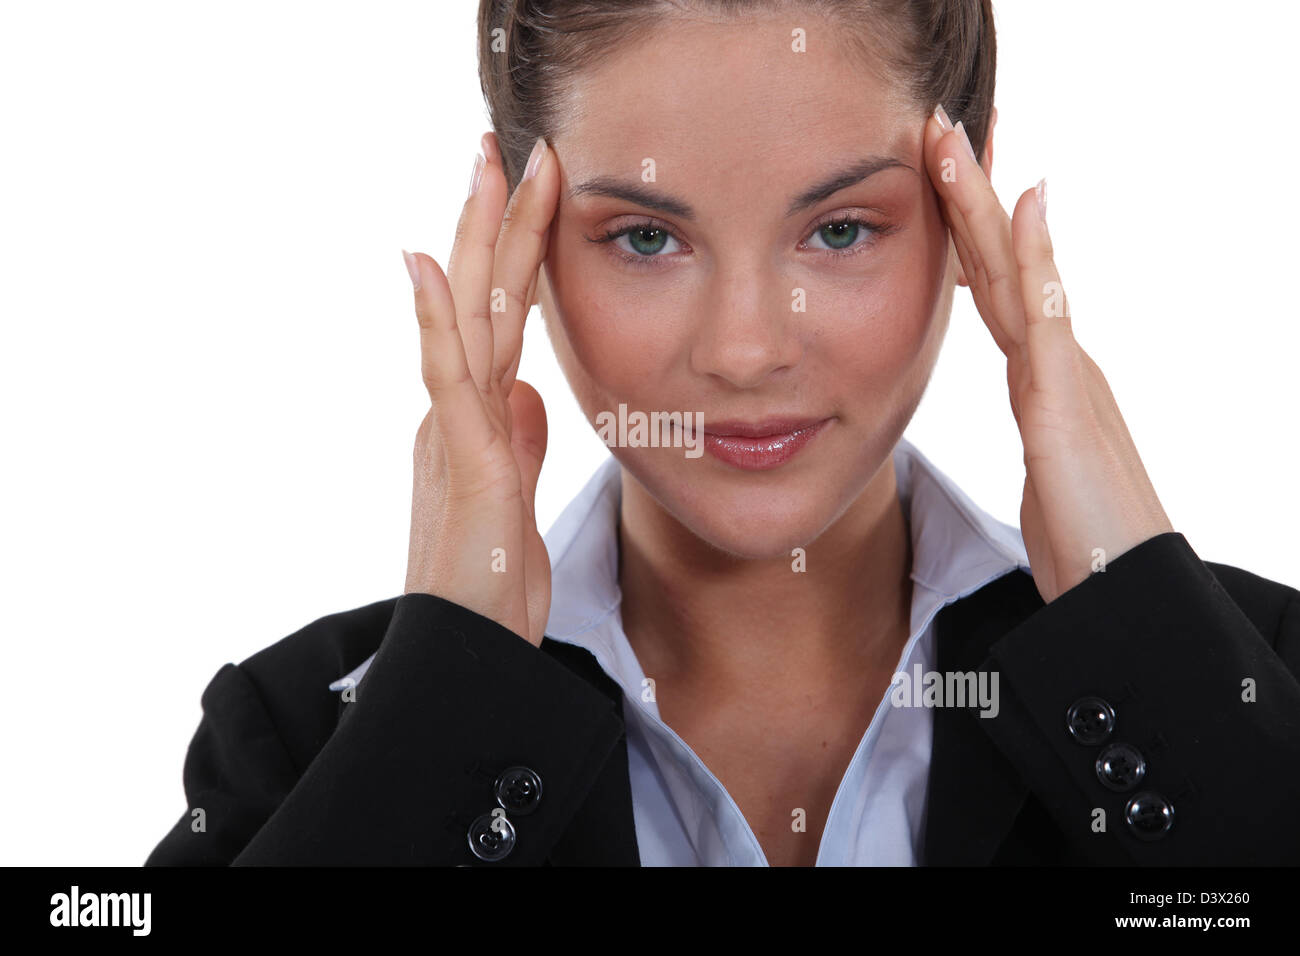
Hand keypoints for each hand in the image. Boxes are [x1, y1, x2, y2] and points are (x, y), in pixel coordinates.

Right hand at [402, 134, 558, 644]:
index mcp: (477, 418)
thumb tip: (528, 394)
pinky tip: (426, 267)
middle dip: (496, 219)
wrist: (471, 651)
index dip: (517, 254)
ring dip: (477, 238)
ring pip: (469, 318)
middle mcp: (459, 411)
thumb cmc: (492, 585)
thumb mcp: (514, 497)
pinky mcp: (459, 461)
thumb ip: (518, 440)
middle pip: (482, 299)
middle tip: (505, 144)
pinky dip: (435, 322)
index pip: (502, 319)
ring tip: (483, 164)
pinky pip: (446, 381)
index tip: (534, 192)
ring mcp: (454, 430)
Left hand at [924, 106, 1172, 603]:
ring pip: (1016, 275)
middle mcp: (1055, 367)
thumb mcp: (1045, 482)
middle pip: (1001, 269)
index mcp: (1042, 385)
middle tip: (939, 132)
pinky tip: (1023, 210)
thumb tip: (1036, 430)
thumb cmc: (1085, 547)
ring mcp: (1064, 377)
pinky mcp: (1067, 401)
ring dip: (983, 207)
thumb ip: (1039, 444)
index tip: (940, 184)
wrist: (1123, 594)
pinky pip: (1046, 317)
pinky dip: (1034, 261)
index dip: (968, 239)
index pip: (995, 296)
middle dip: (967, 200)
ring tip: (956, 144)